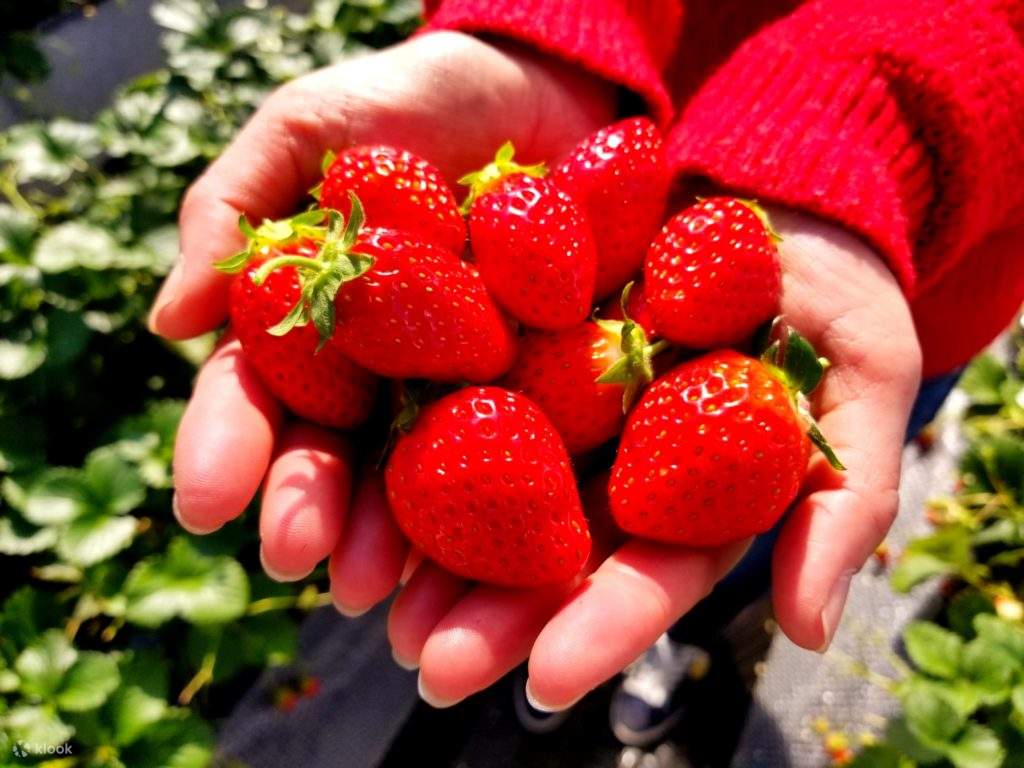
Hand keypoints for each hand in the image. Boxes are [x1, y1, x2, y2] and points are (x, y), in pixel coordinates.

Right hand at [151, 31, 615, 604]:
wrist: (551, 91)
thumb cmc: (418, 100)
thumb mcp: (314, 126)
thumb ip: (239, 205)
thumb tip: (168, 321)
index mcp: (318, 326)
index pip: (260, 396)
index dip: (231, 448)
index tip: (207, 502)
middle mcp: (384, 374)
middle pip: (339, 457)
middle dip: (315, 509)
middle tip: (304, 560)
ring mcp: (466, 389)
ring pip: (423, 480)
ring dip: (399, 542)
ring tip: (385, 592)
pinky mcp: (550, 390)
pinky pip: (529, 457)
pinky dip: (511, 514)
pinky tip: (499, 563)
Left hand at [396, 209, 922, 708]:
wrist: (770, 176)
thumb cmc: (830, 282)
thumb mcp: (865, 374)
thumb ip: (846, 496)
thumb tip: (811, 634)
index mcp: (688, 486)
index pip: (649, 570)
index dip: (603, 626)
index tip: (547, 682)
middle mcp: (611, 453)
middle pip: (549, 544)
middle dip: (492, 610)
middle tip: (431, 665)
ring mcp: (555, 390)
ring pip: (487, 478)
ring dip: (429, 541)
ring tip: (372, 598)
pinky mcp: (512, 319)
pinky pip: (455, 371)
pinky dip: (409, 419)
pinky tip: (357, 463)